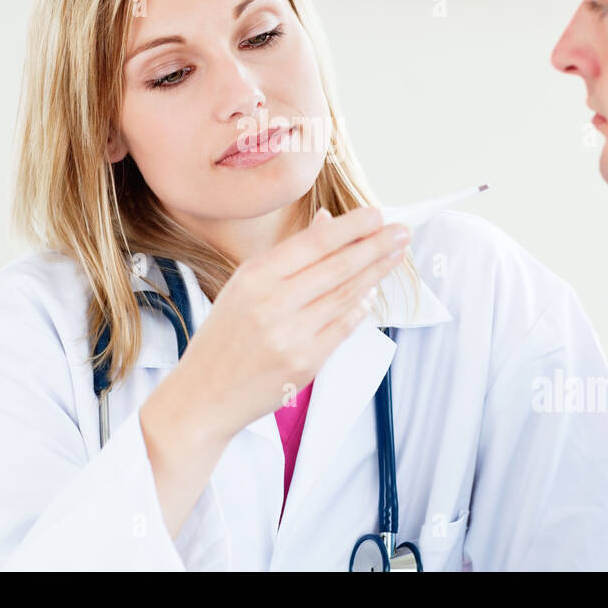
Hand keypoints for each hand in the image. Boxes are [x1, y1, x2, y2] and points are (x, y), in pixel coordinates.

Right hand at [170, 206, 410, 441]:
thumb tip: (329, 222)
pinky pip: (342, 328)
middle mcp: (272, 303)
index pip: (314, 243)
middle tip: (403, 231)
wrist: (204, 394)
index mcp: (254, 276)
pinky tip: (372, 291)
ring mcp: (290, 335)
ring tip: (395, 255)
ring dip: (375, 273)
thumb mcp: (245, 286)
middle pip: (337, 267)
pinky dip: (360, 307)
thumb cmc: (225, 335)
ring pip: (345, 296)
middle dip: (375, 246)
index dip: (350, 227)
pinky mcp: (304, 363)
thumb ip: (289, 255)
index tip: (378, 214)